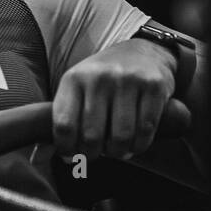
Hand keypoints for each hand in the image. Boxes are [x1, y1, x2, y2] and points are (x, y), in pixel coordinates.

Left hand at [52, 38, 184, 159]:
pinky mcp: (153, 86)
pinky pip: (146, 130)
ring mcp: (127, 80)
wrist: (144, 52)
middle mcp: (99, 77)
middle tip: (98, 153)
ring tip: (118, 149)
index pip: (64, 126)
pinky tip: (135, 142)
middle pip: (92, 136)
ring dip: (119, 152)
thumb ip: (65, 119)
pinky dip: (140, 145)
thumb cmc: (104, 80)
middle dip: (94, 154)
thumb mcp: (78, 88)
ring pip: (121, 137)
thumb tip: (56, 158)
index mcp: (74, 79)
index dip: (67, 149)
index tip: (73, 155)